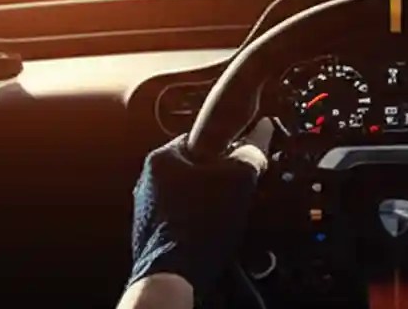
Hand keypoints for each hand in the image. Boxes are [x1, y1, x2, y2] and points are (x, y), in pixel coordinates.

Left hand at [127, 120, 271, 295]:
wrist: (174, 273)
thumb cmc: (200, 224)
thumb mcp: (238, 181)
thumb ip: (250, 154)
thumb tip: (261, 134)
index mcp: (162, 157)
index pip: (199, 136)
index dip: (225, 145)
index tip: (240, 156)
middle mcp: (147, 178)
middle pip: (192, 165)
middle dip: (216, 173)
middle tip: (236, 186)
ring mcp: (145, 205)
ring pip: (185, 190)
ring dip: (205, 196)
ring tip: (224, 211)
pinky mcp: (149, 229)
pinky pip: (178, 213)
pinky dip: (194, 216)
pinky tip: (208, 228)